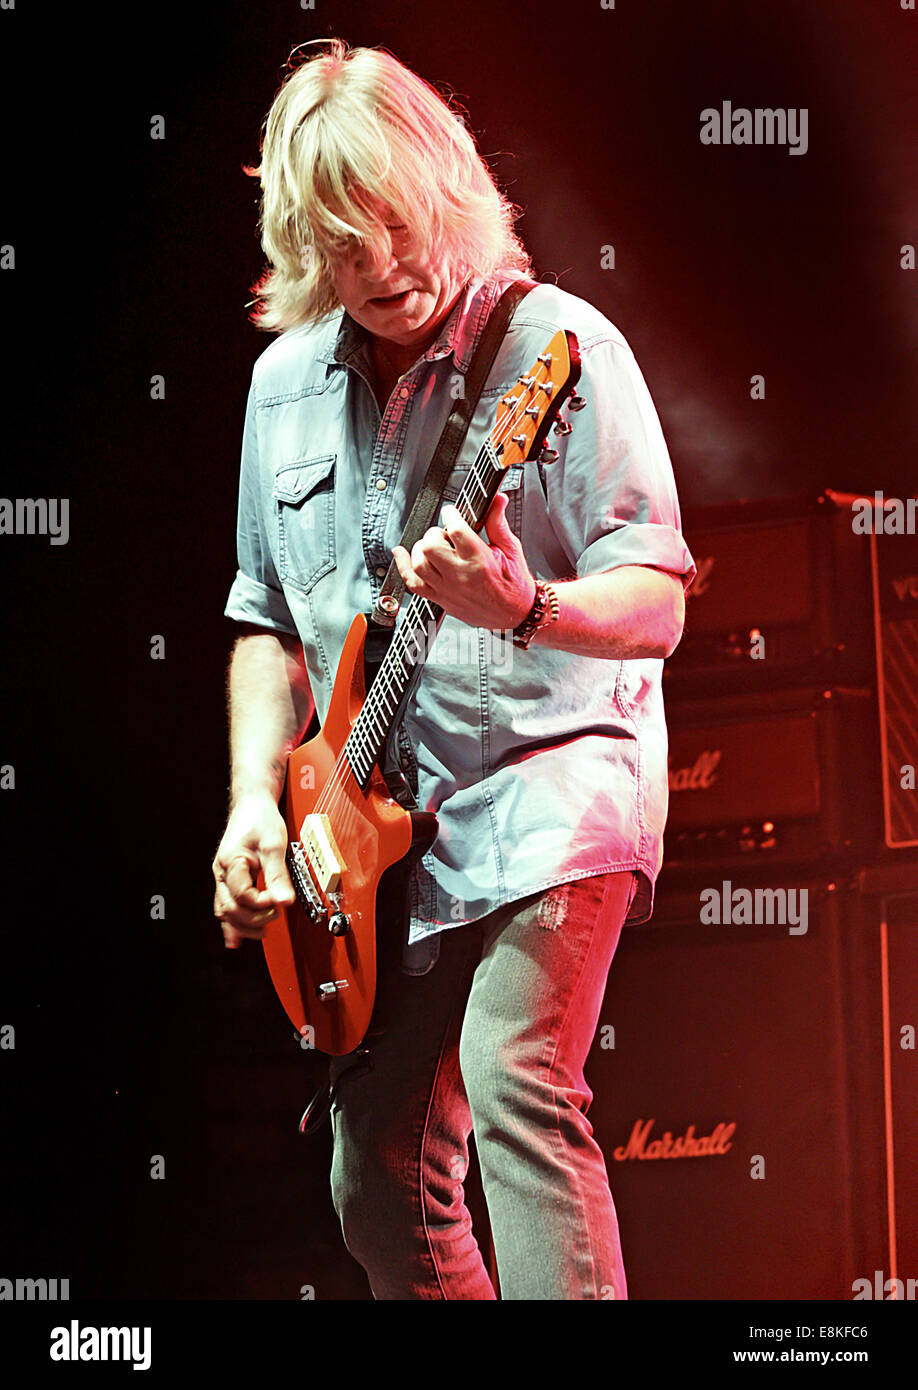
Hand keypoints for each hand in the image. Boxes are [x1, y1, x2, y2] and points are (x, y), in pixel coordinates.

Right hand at [212, 795, 295, 948]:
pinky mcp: (230, 879)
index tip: (279, 902)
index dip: (261, 904)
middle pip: (231, 909)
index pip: (243, 896)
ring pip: (226, 911)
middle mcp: (222, 873)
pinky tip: (235, 939)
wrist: (252, 804)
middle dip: (254, 918)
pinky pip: (226, 906)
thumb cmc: (260, 819)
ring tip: (262, 932)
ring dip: (243, 925)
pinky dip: (231, 924)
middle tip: (275, 915)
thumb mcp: (274, 844)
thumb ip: (278, 875)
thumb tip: (285, 901)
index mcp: (231, 863)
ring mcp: (224, 877)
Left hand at [392, 491, 535, 629]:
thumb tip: (497, 500)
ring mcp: (448, 589)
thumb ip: (498, 523)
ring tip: (435, 545)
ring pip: (419, 563)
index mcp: (480, 561)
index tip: (451, 512)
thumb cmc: (514, 586)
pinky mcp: (441, 599)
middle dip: (435, 533)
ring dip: (421, 548)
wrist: (514, 615)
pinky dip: (403, 567)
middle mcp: (461, 576)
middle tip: (445, 534)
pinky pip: (413, 583)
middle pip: (431, 545)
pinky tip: (402, 554)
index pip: (455, 529)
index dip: (450, 514)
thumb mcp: (511, 550)